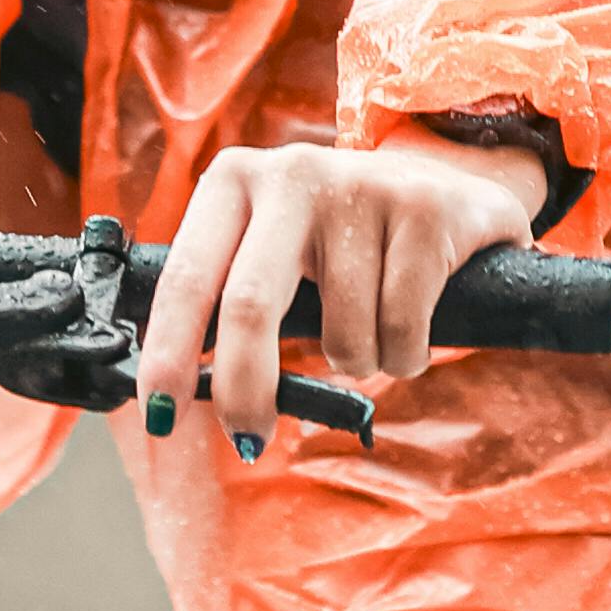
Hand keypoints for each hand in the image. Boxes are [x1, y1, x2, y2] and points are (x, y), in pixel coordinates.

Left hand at [143, 132, 539, 466]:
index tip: (157, 415)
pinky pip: (400, 330)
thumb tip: (175, 393)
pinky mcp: (424, 209)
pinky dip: (405, 355)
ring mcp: (360, 185)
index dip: (168, 352)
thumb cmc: (342, 240)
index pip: (187, 276)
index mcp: (234, 181)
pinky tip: (412, 324)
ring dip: (357, 364)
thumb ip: (228, 297)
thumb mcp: (275, 244)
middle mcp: (291, 172)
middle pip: (250, 305)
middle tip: (248, 439)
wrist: (453, 189)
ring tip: (372, 328)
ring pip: (341, 333)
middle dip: (245, 387)